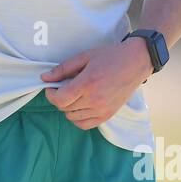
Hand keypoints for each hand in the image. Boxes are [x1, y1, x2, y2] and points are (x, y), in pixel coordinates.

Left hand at [40, 37, 154, 129]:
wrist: (136, 62)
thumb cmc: (110, 56)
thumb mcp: (84, 57)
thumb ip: (63, 68)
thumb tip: (44, 78)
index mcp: (87, 84)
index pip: (60, 100)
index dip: (50, 94)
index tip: (51, 87)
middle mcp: (94, 100)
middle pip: (65, 109)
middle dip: (59, 99)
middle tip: (63, 88)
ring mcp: (102, 110)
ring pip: (73, 118)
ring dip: (68, 108)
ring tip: (73, 95)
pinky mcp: (108, 115)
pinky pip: (86, 125)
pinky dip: (78, 118)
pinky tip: (80, 107)